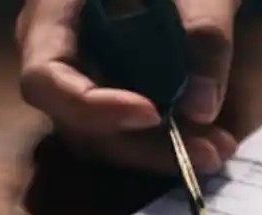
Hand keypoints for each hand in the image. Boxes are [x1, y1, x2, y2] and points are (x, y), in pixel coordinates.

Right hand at [16, 0, 239, 174]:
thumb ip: (203, 35)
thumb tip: (200, 106)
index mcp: (53, 10)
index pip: (45, 77)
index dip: (91, 107)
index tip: (151, 113)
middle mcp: (55, 51)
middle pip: (77, 123)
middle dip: (143, 147)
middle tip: (205, 153)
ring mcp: (80, 77)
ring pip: (103, 138)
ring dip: (160, 153)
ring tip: (216, 149)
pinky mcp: (108, 94)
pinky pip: (125, 132)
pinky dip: (166, 143)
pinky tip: (210, 141)